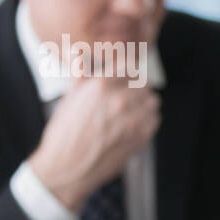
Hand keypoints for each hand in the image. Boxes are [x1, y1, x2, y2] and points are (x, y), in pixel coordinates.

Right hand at [28, 73, 160, 211]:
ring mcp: (133, 119)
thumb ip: (80, 73)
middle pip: (144, 83)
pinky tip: (133, 124)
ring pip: (153, 101)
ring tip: (130, 111)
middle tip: (127, 96)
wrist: (67, 168)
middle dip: (137, 88)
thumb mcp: (69, 98)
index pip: (130, 66)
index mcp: (101, 85)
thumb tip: (77, 52)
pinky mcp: (141, 137)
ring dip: (144, 103)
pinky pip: (154, 120)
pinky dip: (147, 120)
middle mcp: (120, 99)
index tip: (126, 76)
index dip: (128, 71)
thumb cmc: (65, 133)